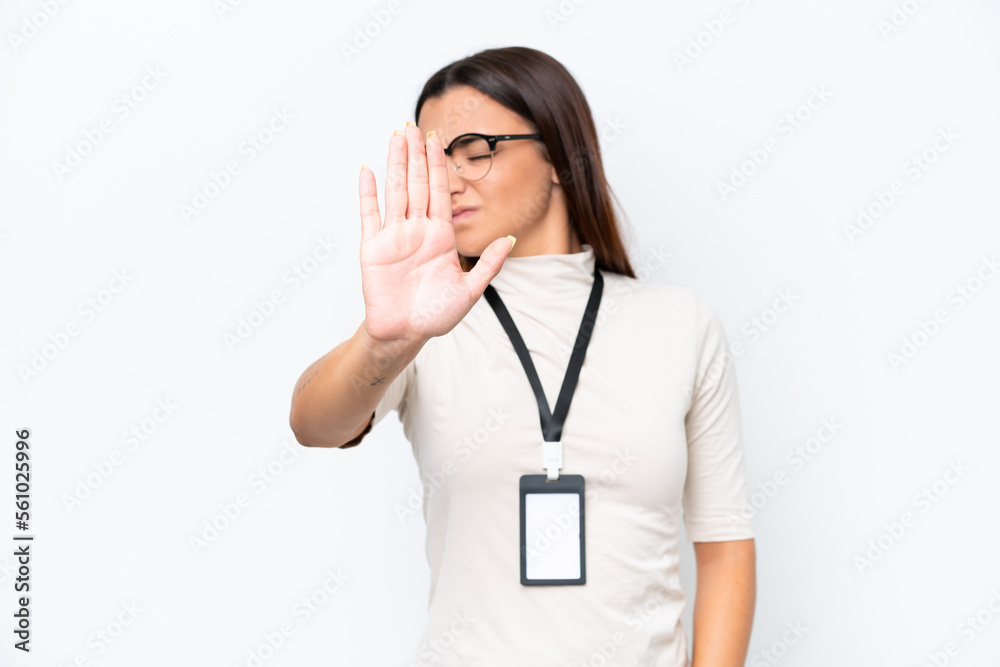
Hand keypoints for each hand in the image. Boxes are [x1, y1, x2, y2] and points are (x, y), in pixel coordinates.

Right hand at [358, 123, 514, 344]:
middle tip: (413, 125)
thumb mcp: (470, 290)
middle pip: (416, 184)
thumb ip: (489, 265)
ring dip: (394, 164)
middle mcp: (417, 230)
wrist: (405, 334)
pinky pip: (370, 215)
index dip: (438, 165)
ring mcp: (394, 236)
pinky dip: (367, 193)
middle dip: (416, 155)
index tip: (439, 139)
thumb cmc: (436, 315)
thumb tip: (509, 239)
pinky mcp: (373, 247)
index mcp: (441, 236)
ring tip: (394, 136)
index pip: (439, 192)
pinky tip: (367, 170)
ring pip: (395, 191)